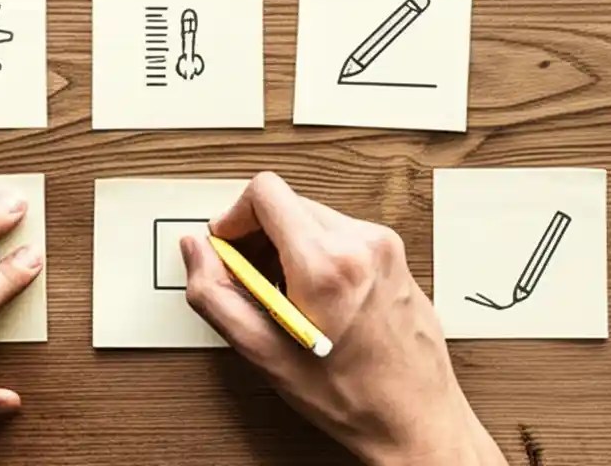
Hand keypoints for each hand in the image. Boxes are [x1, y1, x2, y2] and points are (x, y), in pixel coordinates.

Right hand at [181, 173, 506, 465]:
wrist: (415, 418)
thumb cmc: (350, 396)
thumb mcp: (265, 354)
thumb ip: (216, 295)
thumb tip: (196, 252)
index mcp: (326, 263)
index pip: (265, 191)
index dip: (233, 216)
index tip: (226, 245)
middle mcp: (361, 243)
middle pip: (286, 202)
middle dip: (257, 235)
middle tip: (251, 280)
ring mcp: (383, 246)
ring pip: (311, 216)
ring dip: (286, 245)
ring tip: (284, 295)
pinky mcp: (393, 254)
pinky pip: (339, 232)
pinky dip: (315, 252)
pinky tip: (313, 297)